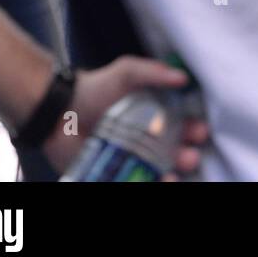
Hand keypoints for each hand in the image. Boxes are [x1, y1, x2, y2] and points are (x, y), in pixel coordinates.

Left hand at [39, 56, 207, 176]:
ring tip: (170, 178)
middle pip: (175, 154)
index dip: (195, 130)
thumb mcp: (126, 72)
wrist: (58, 110)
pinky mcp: (112, 176)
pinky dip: (146, 184)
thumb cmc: (95, 88)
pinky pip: (133, 182)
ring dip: (169, 178)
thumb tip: (183, 77)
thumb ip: (153, 72)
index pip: (184, 127)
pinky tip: (152, 182)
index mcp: (157, 118)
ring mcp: (131, 162)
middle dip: (186, 157)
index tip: (199, 131)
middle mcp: (148, 143)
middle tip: (188, 156)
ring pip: (157, 174)